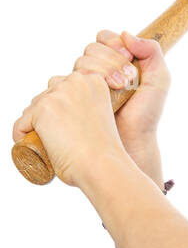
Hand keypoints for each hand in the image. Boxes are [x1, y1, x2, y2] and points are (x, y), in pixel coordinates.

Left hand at [12, 69, 128, 188]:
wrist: (103, 166)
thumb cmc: (106, 152)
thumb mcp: (103, 117)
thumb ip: (89, 107)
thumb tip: (71, 115)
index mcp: (93, 81)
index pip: (66, 86)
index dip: (65, 107)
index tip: (72, 126)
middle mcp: (75, 81)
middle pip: (48, 93)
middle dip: (49, 113)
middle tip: (61, 136)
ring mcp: (57, 95)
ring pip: (33, 108)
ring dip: (37, 124)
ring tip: (51, 143)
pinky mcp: (41, 110)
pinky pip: (21, 124)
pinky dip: (22, 136)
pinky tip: (32, 145)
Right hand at [76, 29, 171, 152]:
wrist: (132, 141)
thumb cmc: (146, 114)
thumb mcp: (159, 79)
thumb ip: (152, 51)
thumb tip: (126, 35)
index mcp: (116, 60)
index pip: (105, 37)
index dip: (113, 44)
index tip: (128, 58)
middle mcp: (98, 70)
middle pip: (91, 48)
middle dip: (109, 61)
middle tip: (126, 80)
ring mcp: (84, 83)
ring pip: (78, 63)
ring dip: (97, 73)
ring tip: (116, 90)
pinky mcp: (71, 97)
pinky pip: (62, 81)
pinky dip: (78, 85)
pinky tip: (96, 97)